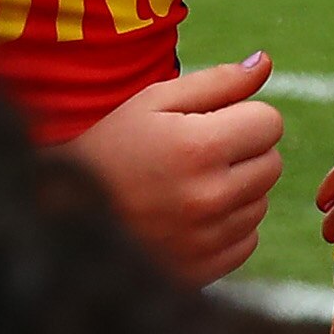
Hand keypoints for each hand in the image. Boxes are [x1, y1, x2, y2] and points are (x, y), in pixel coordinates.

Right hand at [67, 51, 285, 285]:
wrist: (61, 214)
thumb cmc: (110, 146)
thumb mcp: (154, 101)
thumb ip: (217, 82)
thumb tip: (266, 63)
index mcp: (200, 147)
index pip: (271, 122)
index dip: (245, 116)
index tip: (213, 122)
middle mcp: (210, 197)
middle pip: (272, 163)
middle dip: (244, 152)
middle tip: (199, 153)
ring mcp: (207, 239)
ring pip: (261, 202)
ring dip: (238, 189)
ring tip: (189, 185)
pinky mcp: (203, 271)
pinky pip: (247, 239)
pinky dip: (228, 226)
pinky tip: (190, 216)